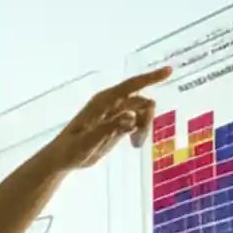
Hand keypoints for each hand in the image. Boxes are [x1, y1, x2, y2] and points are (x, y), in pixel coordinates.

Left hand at [39, 65, 172, 171]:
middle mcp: (110, 104)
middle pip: (141, 101)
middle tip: (139, 139)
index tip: (169, 71)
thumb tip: (130, 117)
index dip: (150, 78)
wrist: (62, 160)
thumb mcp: (88, 142)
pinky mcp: (117, 126)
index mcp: (102, 102)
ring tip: (136, 144)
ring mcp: (115, 115)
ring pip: (142, 112)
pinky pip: (138, 121)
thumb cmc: (71, 150)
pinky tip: (134, 144)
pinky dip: (141, 131)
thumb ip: (109, 129)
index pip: (130, 86)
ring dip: (145, 126)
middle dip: (147, 117)